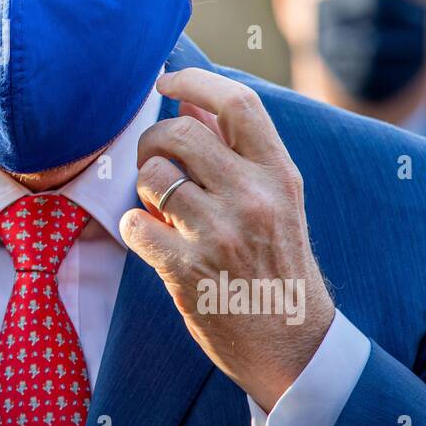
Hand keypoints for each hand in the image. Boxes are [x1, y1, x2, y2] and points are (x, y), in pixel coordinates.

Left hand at [120, 68, 333, 411]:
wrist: (291, 344)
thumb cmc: (277, 261)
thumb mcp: (276, 199)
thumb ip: (235, 148)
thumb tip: (191, 100)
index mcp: (279, 174)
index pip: (238, 103)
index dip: (194, 81)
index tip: (165, 81)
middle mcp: (253, 199)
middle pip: (180, 134)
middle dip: (153, 140)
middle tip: (154, 161)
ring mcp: (220, 235)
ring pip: (152, 177)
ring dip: (143, 187)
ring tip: (158, 206)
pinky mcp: (188, 271)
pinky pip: (134, 225)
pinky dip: (134, 227)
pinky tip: (151, 237)